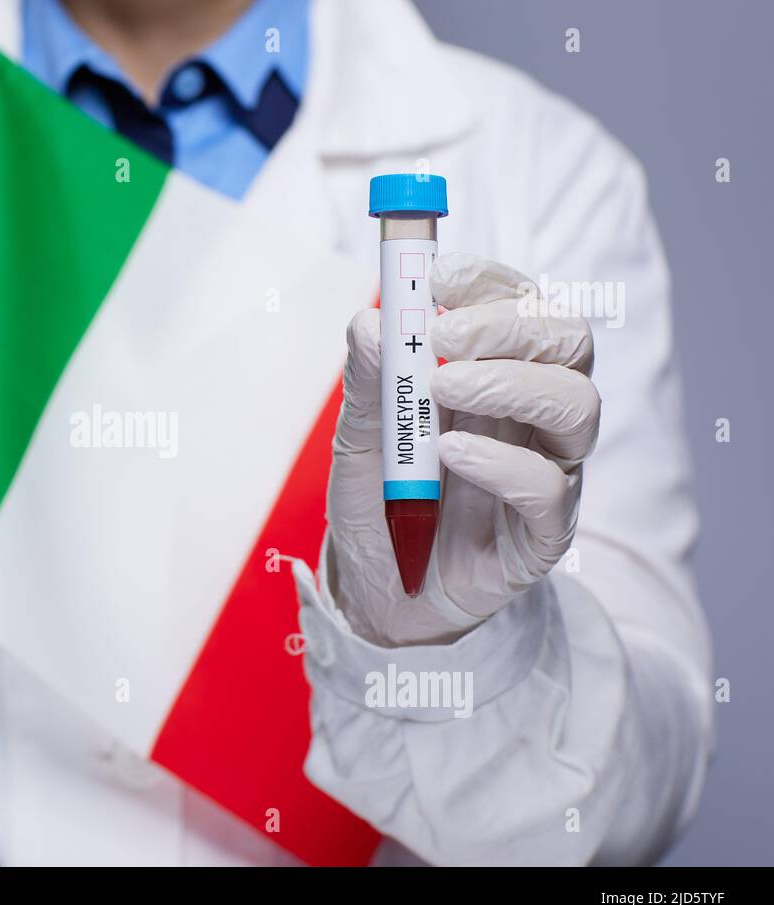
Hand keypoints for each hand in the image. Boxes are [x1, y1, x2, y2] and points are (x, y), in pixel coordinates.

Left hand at [325, 252, 599, 645]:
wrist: (378, 597)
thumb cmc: (378, 508)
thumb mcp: (357, 443)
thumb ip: (367, 386)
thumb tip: (368, 322)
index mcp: (493, 376)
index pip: (521, 305)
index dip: (490, 281)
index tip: (439, 276)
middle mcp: (530, 416)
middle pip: (566, 342)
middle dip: (510, 324)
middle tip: (444, 334)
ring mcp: (546, 470)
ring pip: (579, 404)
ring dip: (512, 383)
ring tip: (444, 390)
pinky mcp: (544, 532)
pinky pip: (549, 487)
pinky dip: (502, 462)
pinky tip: (452, 454)